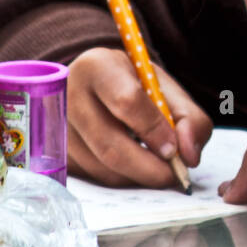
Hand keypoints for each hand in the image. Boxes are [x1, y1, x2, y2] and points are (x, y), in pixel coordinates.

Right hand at [67, 47, 212, 187]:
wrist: (94, 86)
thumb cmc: (132, 85)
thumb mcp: (164, 88)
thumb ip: (188, 117)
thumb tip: (189, 156)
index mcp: (97, 67)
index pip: (127, 101)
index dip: (155, 130)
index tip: (175, 150)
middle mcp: (67, 96)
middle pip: (110, 145)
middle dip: (149, 168)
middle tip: (174, 174)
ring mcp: (56, 128)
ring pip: (103, 168)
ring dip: (138, 177)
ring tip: (157, 167)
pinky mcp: (57, 154)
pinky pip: (95, 178)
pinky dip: (122, 179)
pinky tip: (135, 167)